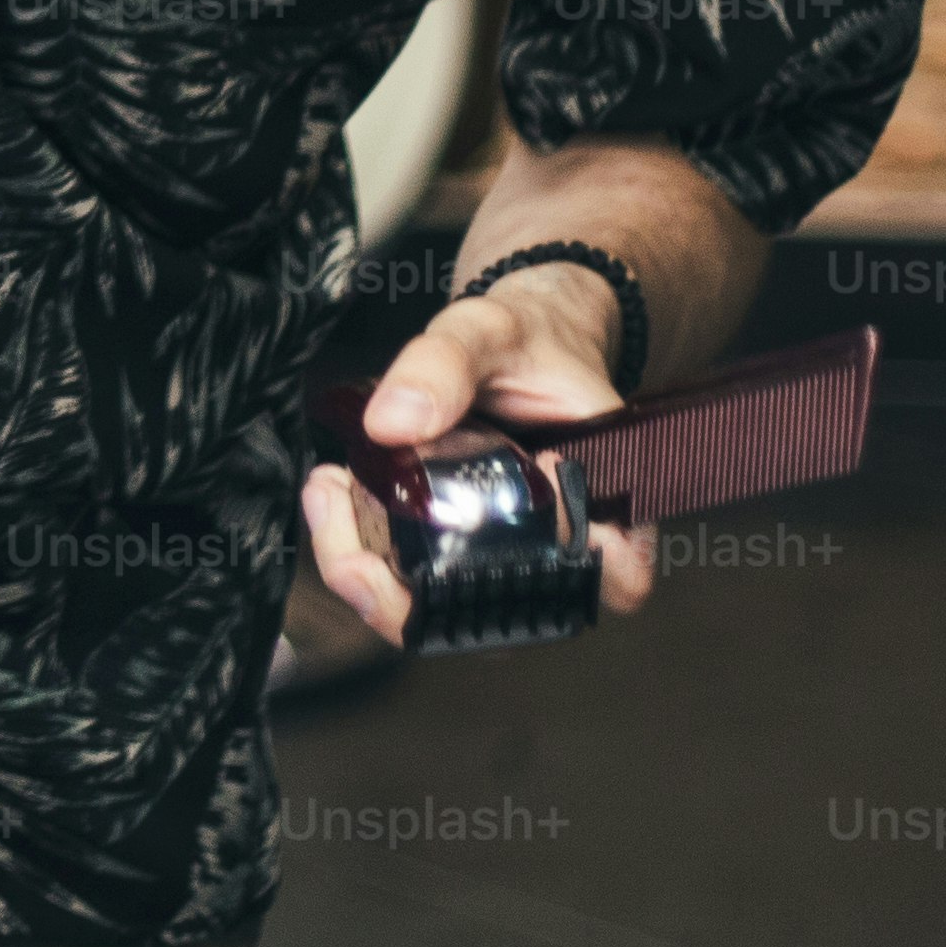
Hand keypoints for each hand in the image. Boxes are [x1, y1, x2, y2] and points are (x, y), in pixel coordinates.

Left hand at [296, 264, 655, 644]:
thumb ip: (446, 362)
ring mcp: (501, 553)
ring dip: (366, 569)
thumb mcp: (490, 330)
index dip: (560, 579)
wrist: (511, 339)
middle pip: (498, 617)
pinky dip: (358, 544)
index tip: (485, 519)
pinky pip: (403, 573)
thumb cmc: (526, 340)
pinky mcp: (451, 545)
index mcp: (610, 500)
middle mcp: (560, 545)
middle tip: (352, 549)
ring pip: (437, 608)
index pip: (617, 579)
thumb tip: (391, 421)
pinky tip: (332, 489)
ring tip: (328, 494)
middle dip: (406, 600)